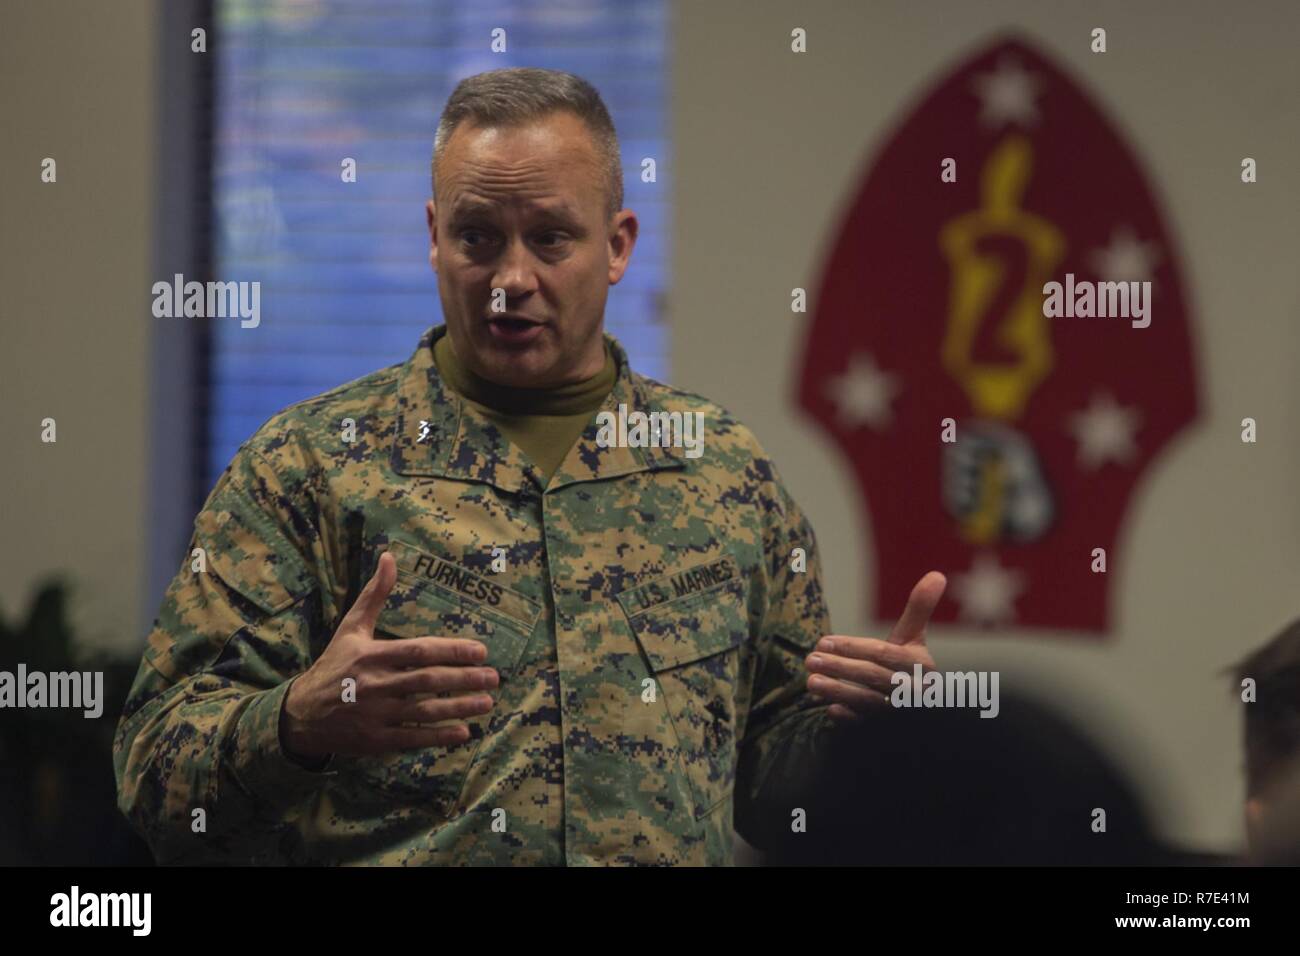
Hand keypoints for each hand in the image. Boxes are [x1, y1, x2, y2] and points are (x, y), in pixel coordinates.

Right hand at [280, 551, 499, 758]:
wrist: (301, 714)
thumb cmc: (334, 665)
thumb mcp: (350, 628)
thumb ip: (374, 595)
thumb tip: (389, 556)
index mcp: (372, 655)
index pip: (419, 651)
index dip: (452, 650)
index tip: (480, 651)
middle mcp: (375, 684)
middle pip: (427, 680)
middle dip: (464, 679)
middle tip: (493, 678)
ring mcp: (375, 714)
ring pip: (424, 711)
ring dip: (459, 707)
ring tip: (487, 703)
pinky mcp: (375, 740)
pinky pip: (412, 738)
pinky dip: (438, 736)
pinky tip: (463, 732)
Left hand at [804, 571, 946, 722]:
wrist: (919, 706)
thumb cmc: (909, 667)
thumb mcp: (913, 639)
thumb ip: (919, 609)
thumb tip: (937, 574)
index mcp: (921, 666)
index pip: (884, 654)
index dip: (853, 648)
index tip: (823, 641)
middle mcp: (914, 691)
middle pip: (874, 678)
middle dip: (841, 668)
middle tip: (809, 660)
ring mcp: (901, 713)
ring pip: (869, 703)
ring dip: (838, 693)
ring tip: (810, 683)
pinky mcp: (889, 730)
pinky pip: (869, 727)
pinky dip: (850, 719)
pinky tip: (830, 710)